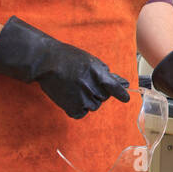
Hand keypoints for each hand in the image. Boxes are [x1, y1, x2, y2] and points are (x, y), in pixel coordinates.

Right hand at [0, 16, 129, 118]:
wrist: (45, 62)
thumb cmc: (68, 58)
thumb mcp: (90, 61)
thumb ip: (106, 74)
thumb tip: (123, 83)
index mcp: (98, 74)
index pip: (114, 88)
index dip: (121, 94)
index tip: (126, 98)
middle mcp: (91, 87)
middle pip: (103, 98)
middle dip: (98, 92)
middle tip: (84, 82)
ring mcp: (81, 98)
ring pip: (93, 106)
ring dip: (88, 100)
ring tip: (75, 88)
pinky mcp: (71, 107)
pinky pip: (81, 113)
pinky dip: (78, 108)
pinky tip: (70, 97)